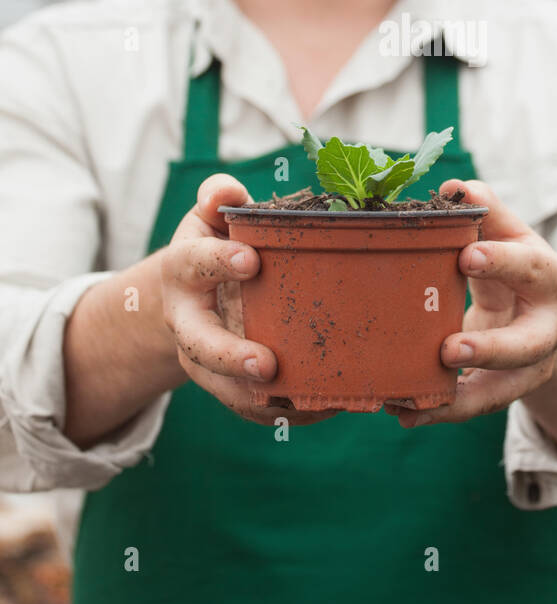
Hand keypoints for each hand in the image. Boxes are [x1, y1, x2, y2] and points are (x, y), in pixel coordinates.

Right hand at [159, 173, 340, 427]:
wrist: (189, 298)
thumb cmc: (213, 245)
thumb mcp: (209, 216)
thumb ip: (217, 196)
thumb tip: (226, 191)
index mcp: (184, 270)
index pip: (196, 262)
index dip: (220, 260)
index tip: (251, 260)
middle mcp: (188, 322)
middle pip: (200, 346)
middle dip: (230, 357)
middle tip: (265, 365)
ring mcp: (205, 361)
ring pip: (225, 389)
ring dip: (262, 400)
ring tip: (306, 397)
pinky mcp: (228, 386)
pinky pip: (253, 409)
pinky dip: (287, 412)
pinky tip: (324, 405)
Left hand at [383, 179, 556, 427]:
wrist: (548, 315)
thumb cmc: (517, 264)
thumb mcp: (510, 233)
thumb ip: (486, 209)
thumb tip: (453, 187)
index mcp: (548, 278)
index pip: (529, 268)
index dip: (501, 262)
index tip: (466, 255)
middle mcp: (548, 329)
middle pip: (527, 345)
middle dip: (489, 350)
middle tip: (448, 351)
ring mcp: (530, 368)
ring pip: (500, 392)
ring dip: (458, 399)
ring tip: (412, 401)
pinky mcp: (505, 392)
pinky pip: (474, 408)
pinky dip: (439, 412)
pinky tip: (404, 414)